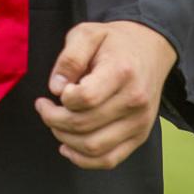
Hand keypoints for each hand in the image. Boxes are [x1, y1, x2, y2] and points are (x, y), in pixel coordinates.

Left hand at [34, 20, 177, 169]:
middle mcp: (135, 100)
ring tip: (54, 122)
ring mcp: (139, 122)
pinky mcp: (139, 136)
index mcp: (122, 72)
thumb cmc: (114, 42)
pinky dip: (83, 159)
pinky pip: (109, 160)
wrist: (150, 50)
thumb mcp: (88, 33)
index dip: (64, 98)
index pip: (86, 98)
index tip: (57, 90)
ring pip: (93, 147)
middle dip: (53, 119)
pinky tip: (67, 146)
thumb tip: (56, 88)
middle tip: (43, 106)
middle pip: (84, 125)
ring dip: (64, 138)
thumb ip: (69, 58)